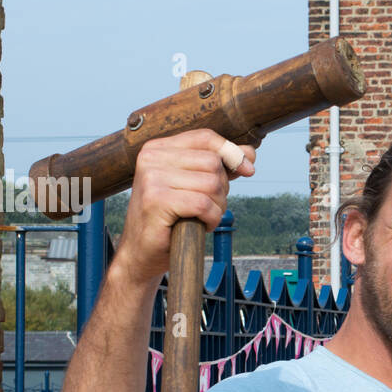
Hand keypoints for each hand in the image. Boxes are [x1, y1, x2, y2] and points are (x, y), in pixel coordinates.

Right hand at [111, 129, 255, 285]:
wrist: (141, 253)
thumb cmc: (169, 220)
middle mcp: (151, 158)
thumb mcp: (193, 186)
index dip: (231, 152)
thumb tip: (249, 154)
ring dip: (217, 207)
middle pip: (213, 163)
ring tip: (201, 217)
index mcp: (157, 148)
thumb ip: (218, 167)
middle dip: (222, 189)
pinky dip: (211, 219)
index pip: (205, 138)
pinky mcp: (157, 200)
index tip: (248, 169)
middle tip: (207, 207)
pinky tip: (200, 225)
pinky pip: (204, 204)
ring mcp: (152, 178)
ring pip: (212, 184)